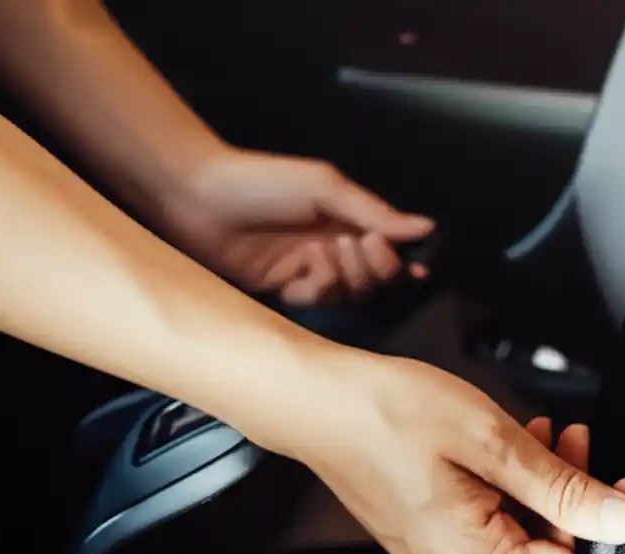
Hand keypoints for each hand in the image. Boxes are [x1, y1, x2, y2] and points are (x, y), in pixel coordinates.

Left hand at [162, 147, 434, 304]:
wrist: (199, 197)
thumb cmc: (263, 181)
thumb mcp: (324, 187)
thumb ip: (374, 210)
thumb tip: (426, 227)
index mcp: (345, 217)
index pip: (387, 247)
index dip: (402, 260)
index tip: (414, 266)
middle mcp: (331, 245)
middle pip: (373, 276)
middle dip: (375, 267)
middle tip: (357, 245)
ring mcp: (306, 268)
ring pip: (347, 292)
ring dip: (345, 277)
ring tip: (325, 252)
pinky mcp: (281, 288)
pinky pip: (315, 301)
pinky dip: (317, 288)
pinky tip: (304, 268)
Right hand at [256, 353, 624, 553]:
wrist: (318, 404)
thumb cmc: (387, 412)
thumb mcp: (492, 441)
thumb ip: (564, 490)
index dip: (620, 550)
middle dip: (583, 506)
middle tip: (579, 443)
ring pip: (532, 545)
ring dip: (552, 493)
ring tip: (551, 436)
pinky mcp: (436, 546)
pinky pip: (500, 534)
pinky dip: (520, 495)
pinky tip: (520, 451)